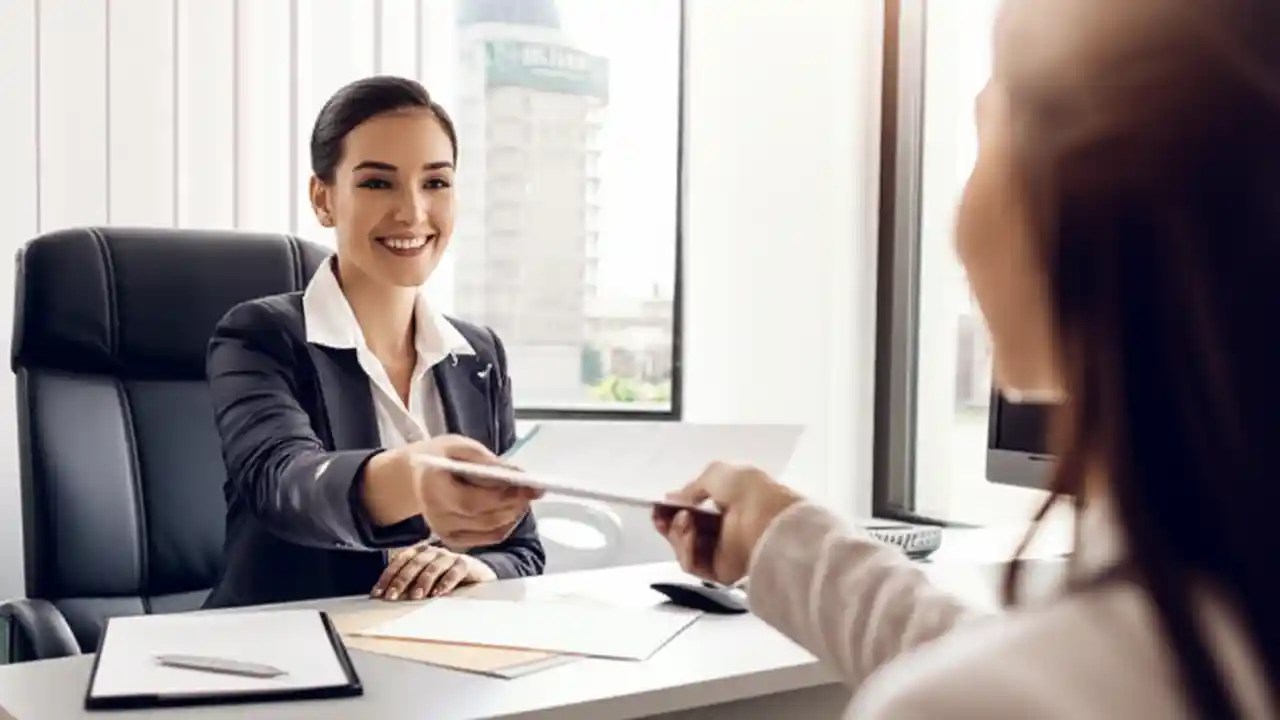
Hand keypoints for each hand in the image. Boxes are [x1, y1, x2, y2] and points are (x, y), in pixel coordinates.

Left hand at [371, 543, 496, 600]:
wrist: (477, 576)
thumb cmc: (445, 580)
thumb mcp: (425, 582)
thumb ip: (408, 585)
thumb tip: (385, 597)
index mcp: (419, 554)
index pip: (400, 561)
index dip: (388, 576)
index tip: (378, 593)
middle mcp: (433, 552)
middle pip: (414, 563)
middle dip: (401, 580)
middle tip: (393, 596)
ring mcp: (449, 556)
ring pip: (433, 566)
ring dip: (422, 581)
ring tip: (416, 596)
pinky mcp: (465, 563)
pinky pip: (455, 570)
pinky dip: (446, 581)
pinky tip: (439, 593)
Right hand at [407, 435, 540, 548]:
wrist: (414, 477)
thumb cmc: (439, 457)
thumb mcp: (458, 446)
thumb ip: (485, 459)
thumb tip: (516, 472)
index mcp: (433, 490)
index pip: (471, 501)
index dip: (503, 495)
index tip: (528, 483)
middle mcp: (436, 517)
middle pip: (485, 518)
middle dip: (514, 504)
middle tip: (535, 490)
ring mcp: (444, 532)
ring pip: (490, 530)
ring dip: (514, 514)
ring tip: (527, 496)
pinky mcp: (453, 540)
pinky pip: (488, 537)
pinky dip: (506, 525)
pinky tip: (513, 509)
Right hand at [653, 462, 802, 584]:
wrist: (769, 517)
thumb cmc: (750, 491)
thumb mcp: (717, 474)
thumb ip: (692, 486)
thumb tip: (675, 497)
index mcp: (728, 505)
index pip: (693, 511)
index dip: (673, 509)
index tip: (659, 506)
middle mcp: (724, 530)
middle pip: (684, 532)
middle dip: (669, 523)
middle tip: (661, 515)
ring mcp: (723, 553)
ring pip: (685, 549)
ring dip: (677, 534)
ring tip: (684, 520)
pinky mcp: (721, 572)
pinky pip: (693, 564)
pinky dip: (686, 549)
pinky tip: (690, 533)